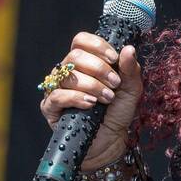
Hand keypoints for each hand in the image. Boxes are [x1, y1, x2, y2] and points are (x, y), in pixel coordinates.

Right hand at [38, 32, 143, 170]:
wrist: (110, 140)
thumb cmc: (118, 112)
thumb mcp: (130, 89)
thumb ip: (130, 69)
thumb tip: (129, 48)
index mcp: (85, 62)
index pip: (81, 41)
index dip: (97, 46)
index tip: (114, 59)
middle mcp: (68, 72)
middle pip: (75, 56)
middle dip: (99, 68)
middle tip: (114, 84)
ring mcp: (57, 88)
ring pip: (68, 76)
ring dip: (92, 86)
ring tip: (107, 98)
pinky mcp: (50, 107)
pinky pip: (58, 95)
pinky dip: (77, 98)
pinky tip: (90, 104)